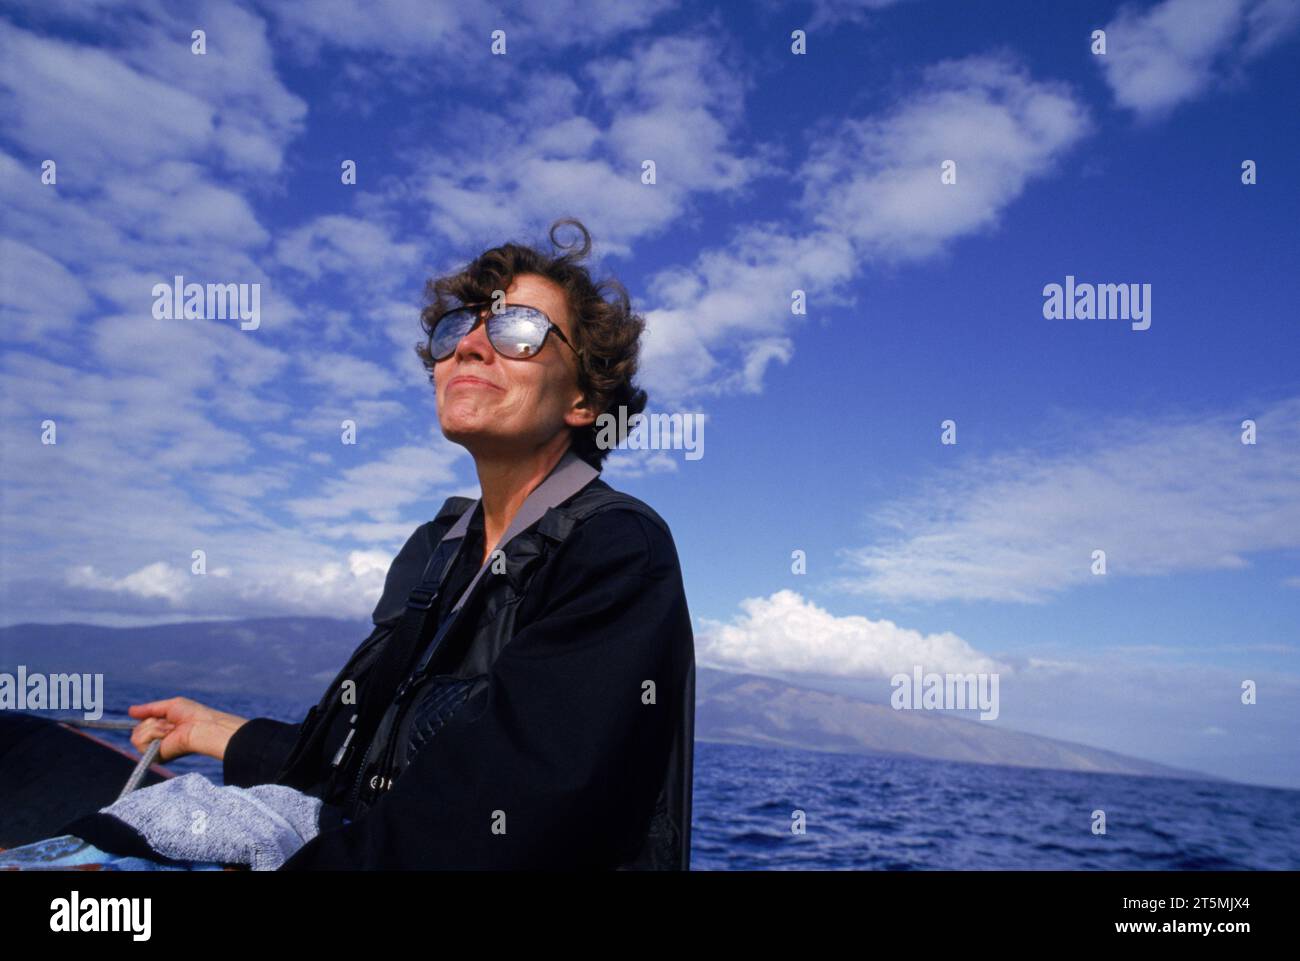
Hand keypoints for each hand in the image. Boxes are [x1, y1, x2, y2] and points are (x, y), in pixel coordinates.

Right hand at [127, 697, 248, 762]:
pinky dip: (152, 733)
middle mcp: (157, 741)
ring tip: (171, 729)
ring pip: (135, 734)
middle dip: (151, 721)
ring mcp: (154, 750)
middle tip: (170, 722)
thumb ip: (149, 709)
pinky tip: (167, 735)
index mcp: (162, 730)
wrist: (200, 726)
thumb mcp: (169, 706)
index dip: (141, 722)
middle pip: (136, 729)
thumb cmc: (192, 714)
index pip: (141, 726)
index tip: (139, 716)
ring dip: (154, 727)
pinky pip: (138, 741)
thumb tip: (130, 710)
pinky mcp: (154, 757)